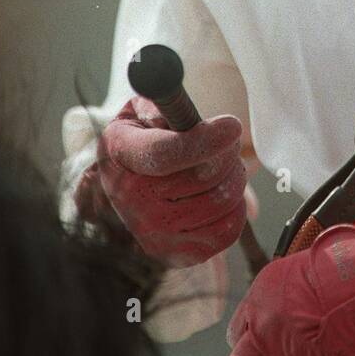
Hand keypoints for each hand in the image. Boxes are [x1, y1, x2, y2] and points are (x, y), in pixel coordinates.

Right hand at [74, 95, 246, 266]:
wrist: (135, 181)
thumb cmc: (148, 134)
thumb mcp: (145, 107)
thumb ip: (162, 102)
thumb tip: (180, 113)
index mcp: (119, 152)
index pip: (165, 154)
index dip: (204, 140)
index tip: (232, 124)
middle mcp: (127, 198)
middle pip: (202, 178)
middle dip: (226, 152)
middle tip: (226, 141)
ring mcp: (149, 231)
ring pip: (219, 201)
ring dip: (234, 177)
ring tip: (223, 166)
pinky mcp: (173, 253)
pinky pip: (225, 232)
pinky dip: (236, 209)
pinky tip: (223, 192)